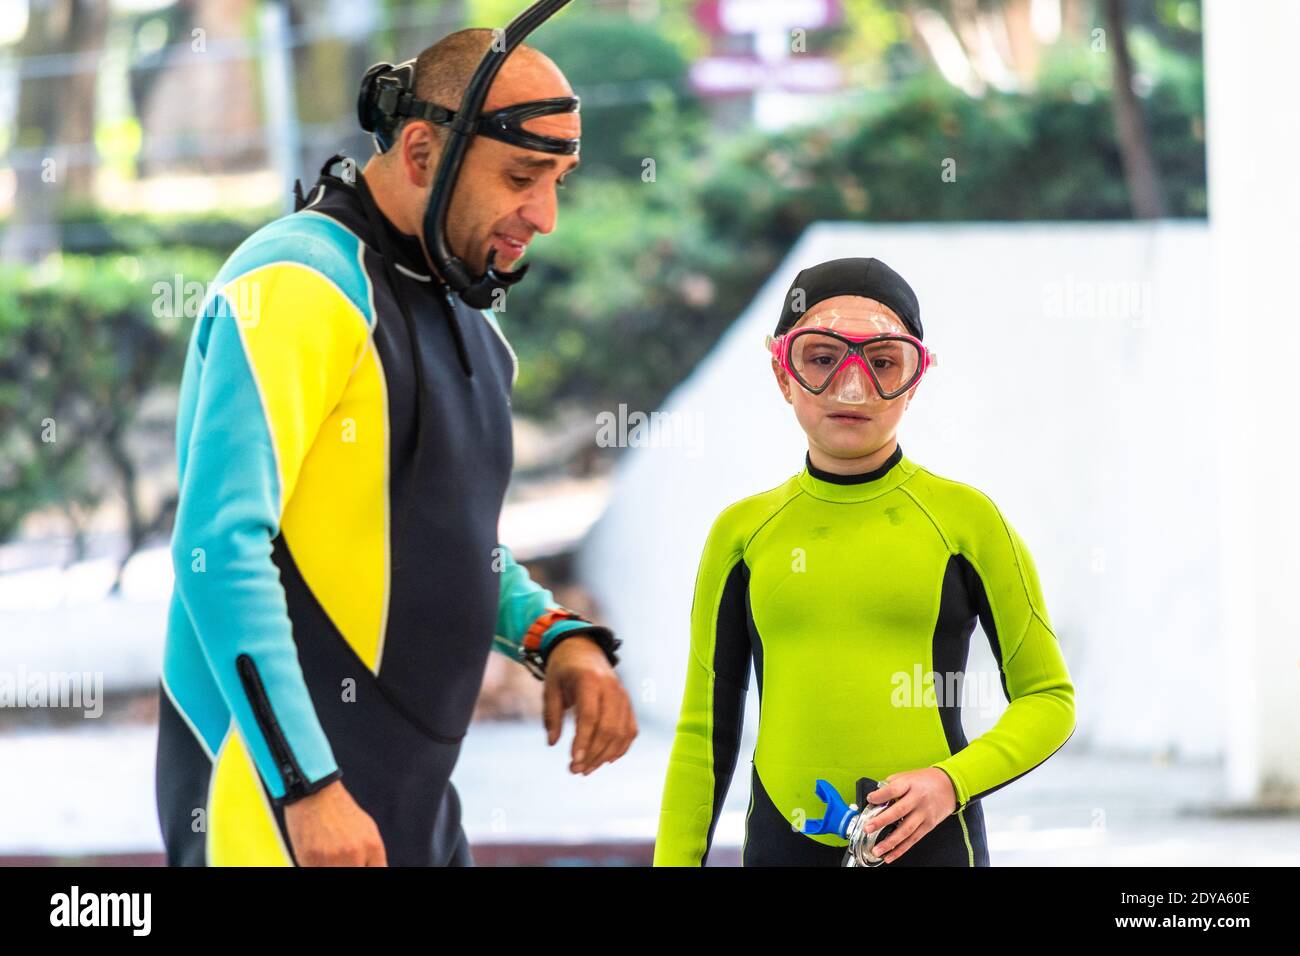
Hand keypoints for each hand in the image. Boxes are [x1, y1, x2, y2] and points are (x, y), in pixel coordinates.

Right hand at [283, 779, 387, 865]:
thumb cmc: (340, 812)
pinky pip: (315, 872)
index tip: (359, 864)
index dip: (366, 868)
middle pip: (356, 874)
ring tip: (328, 857)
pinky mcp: (310, 860)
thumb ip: (371, 854)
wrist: (314, 794)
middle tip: (342, 860)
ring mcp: (332, 859)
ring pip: (335, 874)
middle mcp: (355, 854)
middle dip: (350, 867)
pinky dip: (316, 866)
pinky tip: (316, 857)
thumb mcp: (366, 830)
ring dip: (332, 868)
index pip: (379, 872)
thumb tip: (370, 867)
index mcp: (373, 846)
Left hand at [542, 636, 637, 773]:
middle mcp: (611, 688)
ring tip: (586, 769)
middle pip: (608, 728)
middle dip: (593, 753)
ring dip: (605, 755)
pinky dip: (621, 747)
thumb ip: (551, 715)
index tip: (574, 760)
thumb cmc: (563, 670)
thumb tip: (552, 743)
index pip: (590, 715)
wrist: (583, 649)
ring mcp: (622, 696)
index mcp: (589, 680)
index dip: (584, 740)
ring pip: (621, 732)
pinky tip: (606, 760)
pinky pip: (630, 730)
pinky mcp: (627, 703)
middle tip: (575, 770)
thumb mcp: (550, 687)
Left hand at [860, 768, 957, 863]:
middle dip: (881, 821)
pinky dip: (901, 849)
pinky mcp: (929, 825)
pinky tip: (890, 855)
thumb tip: (874, 796)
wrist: (950, 785)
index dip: (881, 795)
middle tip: (868, 828)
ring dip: (890, 842)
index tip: (870, 799)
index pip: (893, 789)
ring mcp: (924, 814)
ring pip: (906, 830)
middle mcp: (917, 799)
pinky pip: (913, 839)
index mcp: (910, 784)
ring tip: (877, 850)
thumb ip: (891, 784)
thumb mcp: (907, 776)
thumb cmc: (926, 780)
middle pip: (899, 811)